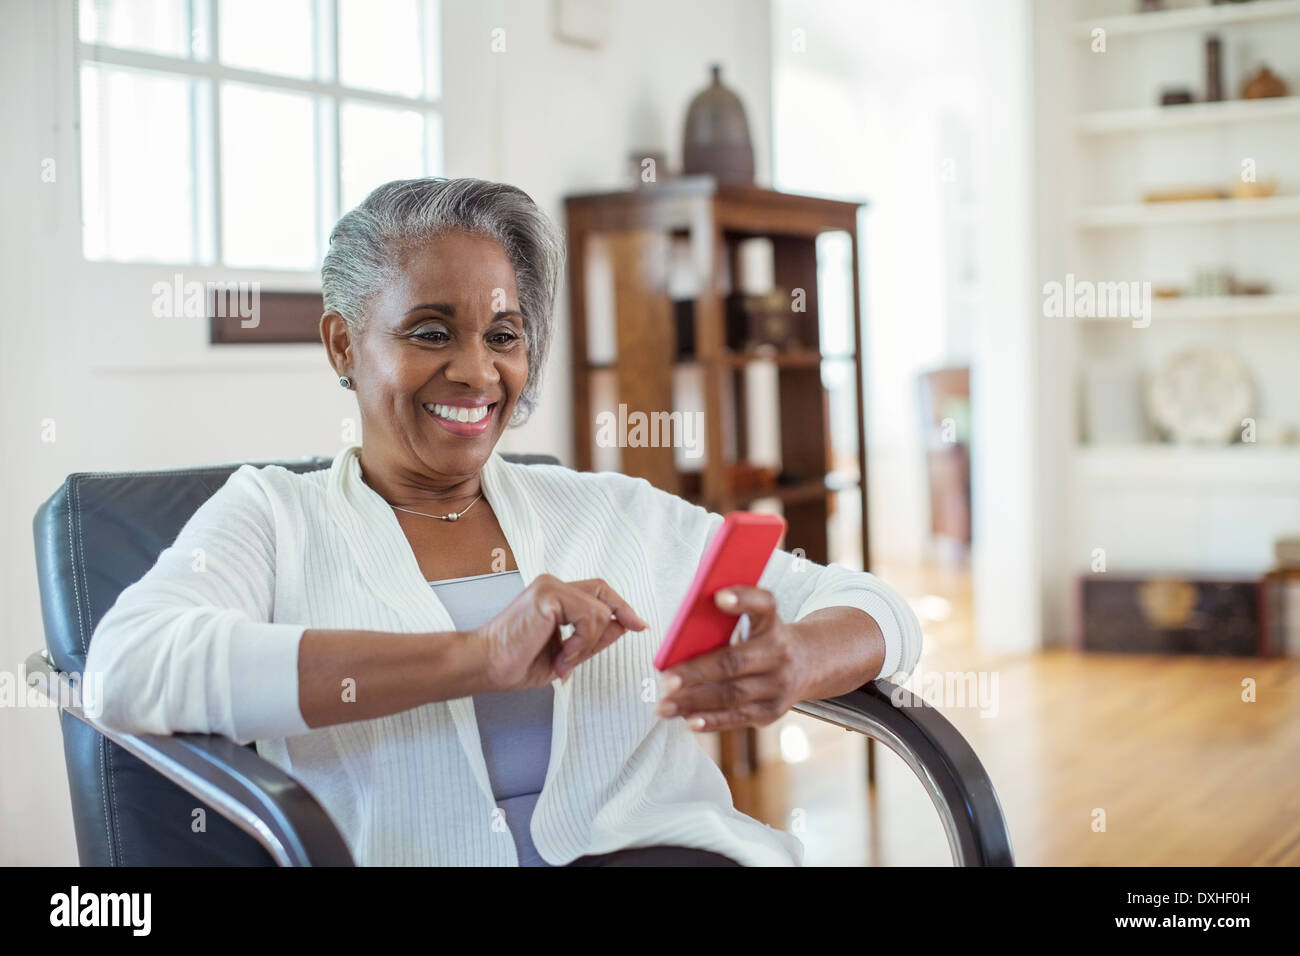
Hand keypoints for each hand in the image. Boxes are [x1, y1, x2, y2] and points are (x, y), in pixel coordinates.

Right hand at [470, 574, 647, 692]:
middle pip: (602, 590)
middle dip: (622, 611)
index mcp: (552, 598)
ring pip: (598, 611)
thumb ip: (591, 638)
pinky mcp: (548, 594)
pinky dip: (582, 641)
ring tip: (565, 660)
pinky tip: (563, 655)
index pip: (595, 592)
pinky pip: (588, 617)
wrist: (485, 665)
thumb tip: (621, 627)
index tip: (637, 624)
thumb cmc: (514, 662)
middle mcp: (551, 587)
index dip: (619, 606)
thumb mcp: (566, 654)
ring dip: (588, 643)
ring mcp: (549, 587)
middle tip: (635, 628)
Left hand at [655, 585, 810, 732]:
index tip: (719, 596)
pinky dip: (711, 720)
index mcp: (771, 622)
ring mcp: (777, 685)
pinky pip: (737, 717)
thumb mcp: (753, 620)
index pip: (763, 605)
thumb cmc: (762, 638)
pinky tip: (688, 720)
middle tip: (665, 679)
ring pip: (732, 695)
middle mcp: (779, 653)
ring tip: (665, 705)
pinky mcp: (771, 711)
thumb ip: (724, 620)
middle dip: (697, 672)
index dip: (743, 599)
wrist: (806, 665)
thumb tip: (679, 637)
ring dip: (694, 701)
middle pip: (734, 662)